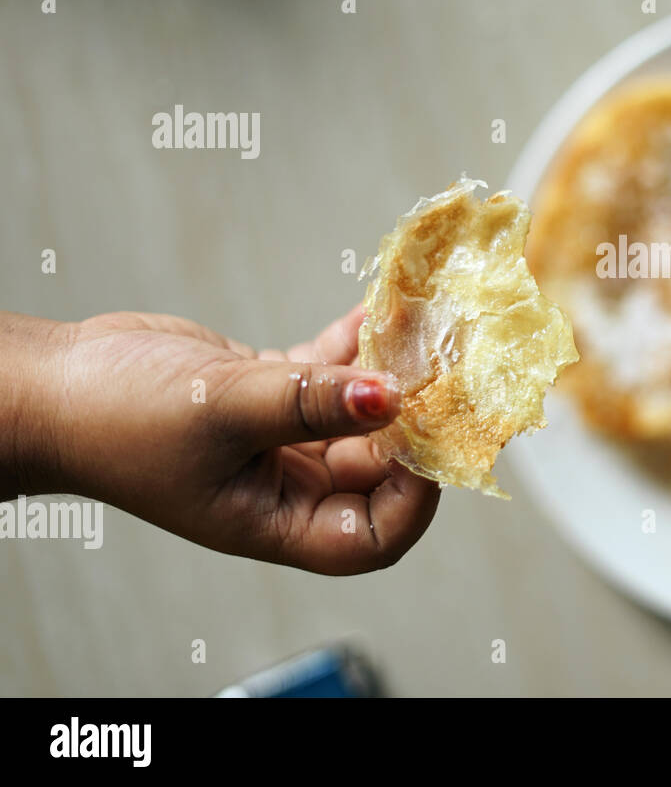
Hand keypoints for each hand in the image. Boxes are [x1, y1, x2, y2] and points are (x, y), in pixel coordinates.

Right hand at [1, 306, 438, 573]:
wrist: (52, 384)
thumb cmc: (115, 419)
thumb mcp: (223, 409)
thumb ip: (310, 403)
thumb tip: (392, 396)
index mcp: (277, 520)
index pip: (374, 535)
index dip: (414, 497)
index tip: (427, 437)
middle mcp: (287, 486)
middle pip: (379, 468)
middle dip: (414, 422)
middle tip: (444, 368)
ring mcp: (281, 439)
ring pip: (360, 414)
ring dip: (391, 375)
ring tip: (422, 328)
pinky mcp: (270, 394)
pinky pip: (331, 374)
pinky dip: (357, 345)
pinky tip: (380, 309)